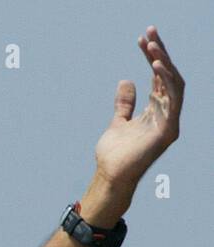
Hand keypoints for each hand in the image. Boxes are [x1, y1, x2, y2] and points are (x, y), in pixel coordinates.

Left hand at [94, 26, 183, 187]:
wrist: (110, 176)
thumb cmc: (114, 154)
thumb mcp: (118, 122)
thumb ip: (124, 103)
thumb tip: (126, 80)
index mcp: (157, 109)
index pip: (158, 76)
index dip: (152, 56)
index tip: (143, 38)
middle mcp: (167, 112)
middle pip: (168, 76)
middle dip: (160, 52)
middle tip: (150, 31)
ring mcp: (170, 121)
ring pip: (173, 84)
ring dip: (163, 62)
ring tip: (152, 45)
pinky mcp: (168, 129)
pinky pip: (172, 99)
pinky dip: (165, 81)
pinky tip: (155, 66)